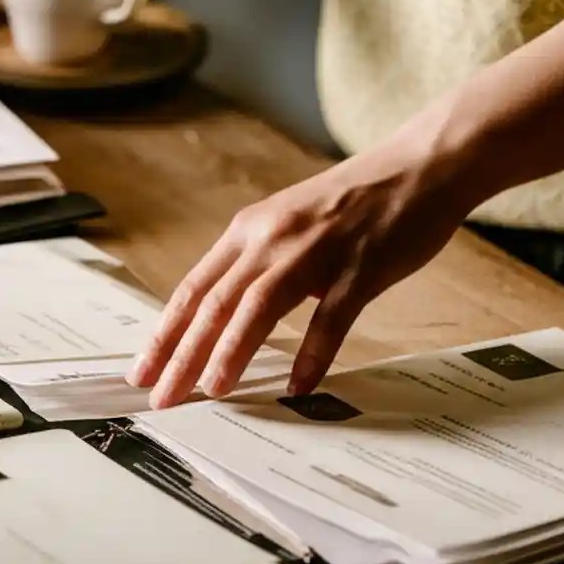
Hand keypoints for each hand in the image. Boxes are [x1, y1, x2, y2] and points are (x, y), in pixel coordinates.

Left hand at [126, 133, 481, 408]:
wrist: (421, 166)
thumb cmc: (354, 202)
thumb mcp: (287, 225)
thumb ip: (255, 264)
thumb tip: (222, 318)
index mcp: (249, 230)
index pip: (193, 290)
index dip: (164, 334)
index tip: (142, 371)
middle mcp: (272, 239)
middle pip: (214, 303)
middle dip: (182, 355)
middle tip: (162, 396)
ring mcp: (315, 252)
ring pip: (259, 306)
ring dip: (231, 351)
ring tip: (212, 391)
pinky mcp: (360, 267)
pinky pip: (330, 318)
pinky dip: (312, 353)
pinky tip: (298, 384)